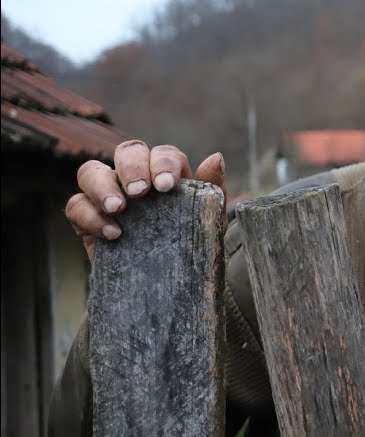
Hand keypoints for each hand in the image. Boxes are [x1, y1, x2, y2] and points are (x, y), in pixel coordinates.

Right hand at [65, 140, 225, 258]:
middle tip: (140, 192)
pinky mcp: (87, 220)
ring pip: (91, 171)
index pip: (162, 153)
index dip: (162, 163)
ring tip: (118, 208)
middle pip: (126, 151)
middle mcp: (136, 178)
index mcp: (167, 174)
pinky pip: (76, 206)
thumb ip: (213, 189)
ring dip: (102, 185)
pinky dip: (90, 215)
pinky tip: (112, 234)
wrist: (174, 284)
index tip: (166, 186)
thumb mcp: (210, 221)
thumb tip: (215, 157)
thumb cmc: (194, 245)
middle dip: (132, 167)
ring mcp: (109, 196)